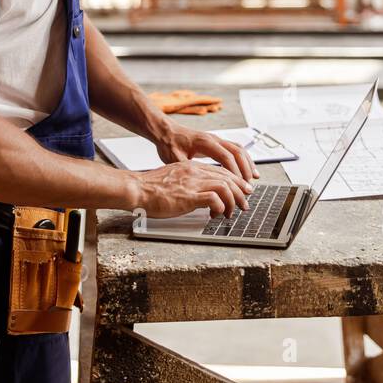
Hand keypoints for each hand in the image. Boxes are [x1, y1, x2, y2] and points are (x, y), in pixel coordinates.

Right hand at [136, 160, 253, 218]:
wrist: (138, 189)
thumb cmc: (151, 188)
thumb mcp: (174, 179)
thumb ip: (189, 183)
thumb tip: (200, 194)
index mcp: (192, 168)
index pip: (222, 172)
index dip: (236, 182)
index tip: (242, 190)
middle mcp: (195, 172)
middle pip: (228, 178)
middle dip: (240, 192)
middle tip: (244, 203)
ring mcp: (193, 183)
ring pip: (225, 187)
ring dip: (233, 201)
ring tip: (232, 212)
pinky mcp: (190, 196)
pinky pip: (215, 199)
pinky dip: (221, 207)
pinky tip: (217, 214)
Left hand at [154, 122, 257, 182]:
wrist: (166, 132)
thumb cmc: (169, 144)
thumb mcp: (174, 159)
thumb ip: (187, 169)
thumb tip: (197, 182)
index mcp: (204, 143)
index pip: (225, 156)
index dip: (234, 171)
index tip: (239, 184)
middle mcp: (214, 139)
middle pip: (237, 151)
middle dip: (245, 169)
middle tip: (249, 185)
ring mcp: (216, 139)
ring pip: (239, 149)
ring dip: (248, 163)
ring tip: (253, 178)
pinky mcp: (216, 142)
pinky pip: (235, 149)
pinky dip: (243, 159)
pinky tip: (246, 169)